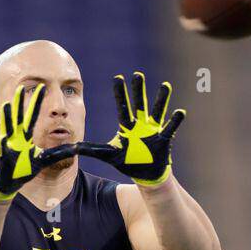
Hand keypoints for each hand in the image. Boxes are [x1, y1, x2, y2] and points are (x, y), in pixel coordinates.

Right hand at [0, 83, 75, 201]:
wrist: (8, 182)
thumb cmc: (24, 169)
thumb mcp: (44, 160)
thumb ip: (59, 153)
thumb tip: (76, 148)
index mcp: (26, 137)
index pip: (33, 116)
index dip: (37, 102)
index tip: (41, 88)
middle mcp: (16, 138)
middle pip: (18, 117)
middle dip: (19, 103)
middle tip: (20, 87)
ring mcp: (8, 146)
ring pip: (7, 129)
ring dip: (7, 117)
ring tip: (6, 104)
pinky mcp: (3, 158)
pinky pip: (2, 150)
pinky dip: (2, 144)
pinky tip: (2, 138)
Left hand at [77, 71, 185, 186]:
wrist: (145, 174)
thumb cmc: (126, 162)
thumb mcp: (106, 155)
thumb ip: (89, 149)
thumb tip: (71, 148)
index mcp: (127, 126)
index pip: (122, 106)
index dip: (120, 92)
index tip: (118, 77)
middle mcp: (140, 124)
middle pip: (139, 104)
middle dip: (138, 90)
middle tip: (137, 75)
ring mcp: (153, 130)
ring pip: (157, 111)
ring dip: (161, 99)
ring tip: (165, 86)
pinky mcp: (163, 139)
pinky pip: (170, 128)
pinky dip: (175, 120)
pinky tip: (180, 112)